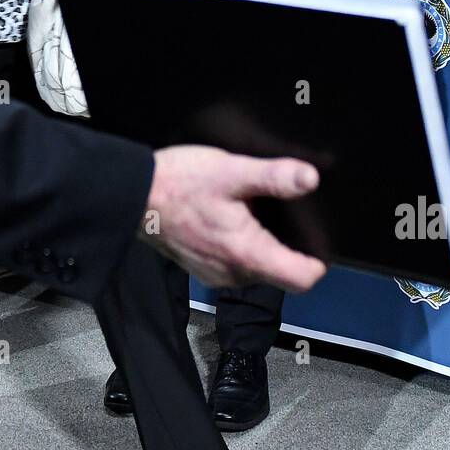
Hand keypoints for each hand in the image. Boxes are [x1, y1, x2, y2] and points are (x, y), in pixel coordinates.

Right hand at [143, 145, 325, 292]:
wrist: (132, 196)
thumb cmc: (177, 184)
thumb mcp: (230, 171)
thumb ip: (273, 177)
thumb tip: (310, 179)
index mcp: (247, 253)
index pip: (302, 279)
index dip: (317, 260)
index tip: (317, 237)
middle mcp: (234, 273)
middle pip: (282, 272)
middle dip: (288, 246)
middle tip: (280, 212)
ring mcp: (217, 274)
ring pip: (258, 268)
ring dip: (262, 245)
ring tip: (253, 212)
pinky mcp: (204, 268)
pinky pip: (236, 264)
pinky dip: (240, 246)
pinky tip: (229, 219)